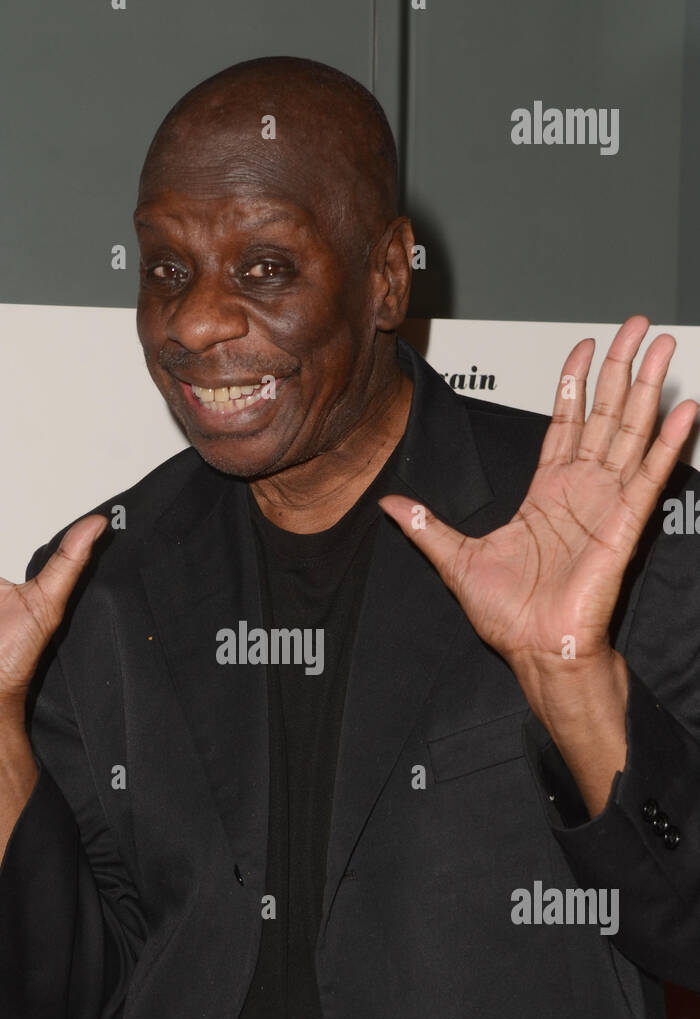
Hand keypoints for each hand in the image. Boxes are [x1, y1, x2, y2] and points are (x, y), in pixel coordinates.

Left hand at [379, 316, 697, 678]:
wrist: (536, 649)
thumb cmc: (508, 616)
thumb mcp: (455, 560)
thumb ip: (428, 526)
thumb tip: (391, 505)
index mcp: (545, 495)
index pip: (566, 422)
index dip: (574, 383)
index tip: (583, 347)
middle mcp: (581, 492)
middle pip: (605, 414)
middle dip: (619, 367)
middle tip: (637, 326)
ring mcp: (606, 503)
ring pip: (631, 432)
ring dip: (647, 389)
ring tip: (662, 349)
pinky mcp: (624, 524)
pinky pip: (648, 475)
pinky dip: (667, 442)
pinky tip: (683, 410)